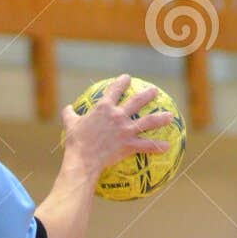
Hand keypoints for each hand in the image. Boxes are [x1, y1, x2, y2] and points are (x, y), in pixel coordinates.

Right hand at [60, 74, 174, 177]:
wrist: (83, 159)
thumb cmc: (75, 142)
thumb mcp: (70, 125)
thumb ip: (69, 114)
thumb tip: (67, 108)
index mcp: (104, 108)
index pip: (115, 90)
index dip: (122, 82)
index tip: (127, 78)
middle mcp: (118, 115)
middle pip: (137, 102)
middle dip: (147, 95)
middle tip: (155, 91)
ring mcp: (125, 130)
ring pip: (147, 122)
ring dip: (160, 118)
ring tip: (170, 116)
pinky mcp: (129, 144)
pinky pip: (146, 146)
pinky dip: (156, 147)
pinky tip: (167, 146)